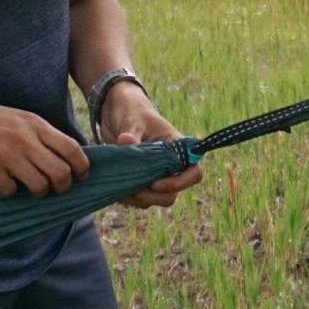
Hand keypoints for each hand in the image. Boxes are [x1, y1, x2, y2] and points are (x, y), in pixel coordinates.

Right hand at [0, 87, 89, 196]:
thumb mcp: (21, 118)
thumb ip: (43, 135)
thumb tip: (68, 157)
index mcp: (36, 125)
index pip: (72, 149)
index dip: (82, 167)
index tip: (82, 176)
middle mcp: (25, 140)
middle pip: (61, 173)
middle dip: (63, 186)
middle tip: (56, 188)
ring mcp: (7, 155)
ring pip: (40, 186)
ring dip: (38, 192)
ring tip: (31, 188)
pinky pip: (11, 191)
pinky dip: (10, 191)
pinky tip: (3, 182)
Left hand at [99, 84, 202, 209]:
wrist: (115, 109)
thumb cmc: (132, 110)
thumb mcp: (132, 120)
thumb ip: (131, 133)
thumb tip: (125, 140)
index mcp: (177, 148)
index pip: (193, 173)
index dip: (179, 183)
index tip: (155, 183)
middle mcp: (169, 165)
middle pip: (172, 194)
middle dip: (152, 196)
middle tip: (132, 188)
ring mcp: (154, 174)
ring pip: (154, 199)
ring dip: (137, 198)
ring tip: (119, 185)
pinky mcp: (138, 180)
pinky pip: (138, 198)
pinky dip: (127, 197)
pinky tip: (114, 186)